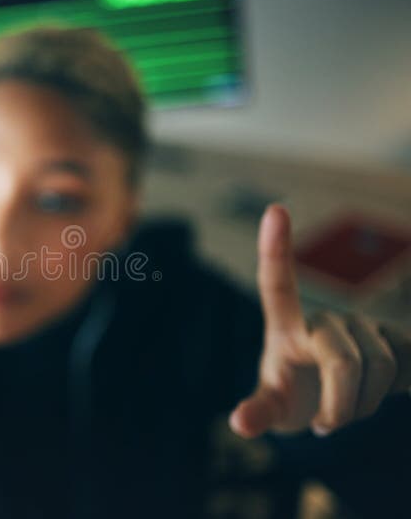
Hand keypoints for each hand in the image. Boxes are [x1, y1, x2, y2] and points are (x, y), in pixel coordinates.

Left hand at [229, 205, 410, 438]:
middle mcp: (324, 318)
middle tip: (325, 425)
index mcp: (285, 326)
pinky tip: (378, 395)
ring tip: (344, 410)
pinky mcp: (396, 339)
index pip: (278, 283)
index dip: (276, 248)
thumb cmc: (294, 395)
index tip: (275, 209)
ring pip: (379, 369)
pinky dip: (391, 394)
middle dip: (340, 405)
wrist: (336, 403)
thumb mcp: (273, 406)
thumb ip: (258, 412)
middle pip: (342, 361)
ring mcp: (362, 327)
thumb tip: (240, 423)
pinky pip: (405, 366)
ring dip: (364, 406)